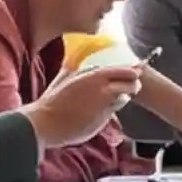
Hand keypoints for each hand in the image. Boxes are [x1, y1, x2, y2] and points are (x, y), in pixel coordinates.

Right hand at [23, 66, 142, 147]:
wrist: (46, 124)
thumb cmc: (52, 100)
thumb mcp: (65, 77)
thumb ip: (75, 67)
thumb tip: (74, 57)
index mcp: (96, 76)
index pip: (126, 71)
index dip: (132, 72)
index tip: (135, 72)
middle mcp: (104, 91)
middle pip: (132, 86)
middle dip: (133, 85)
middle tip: (132, 86)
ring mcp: (105, 108)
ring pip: (123, 100)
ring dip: (121, 99)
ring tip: (111, 98)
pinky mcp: (102, 122)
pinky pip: (111, 114)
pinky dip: (107, 111)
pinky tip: (96, 111)